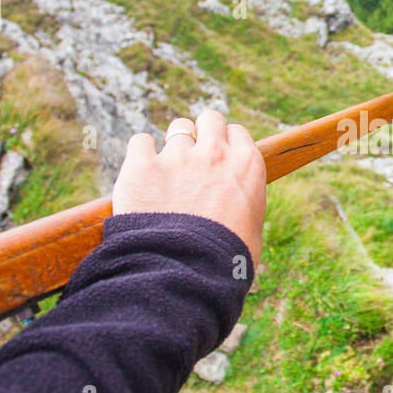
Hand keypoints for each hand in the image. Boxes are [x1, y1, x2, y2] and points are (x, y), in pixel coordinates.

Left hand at [112, 112, 266, 264]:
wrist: (184, 273)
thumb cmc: (225, 262)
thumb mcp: (252, 232)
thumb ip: (244, 207)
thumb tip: (239, 213)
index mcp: (247, 166)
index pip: (237, 133)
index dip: (226, 145)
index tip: (218, 160)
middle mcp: (214, 153)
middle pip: (209, 119)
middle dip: (202, 133)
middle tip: (193, 158)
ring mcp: (178, 157)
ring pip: (177, 128)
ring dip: (173, 145)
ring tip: (166, 171)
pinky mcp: (142, 166)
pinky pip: (140, 142)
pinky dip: (140, 155)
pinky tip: (141, 174)